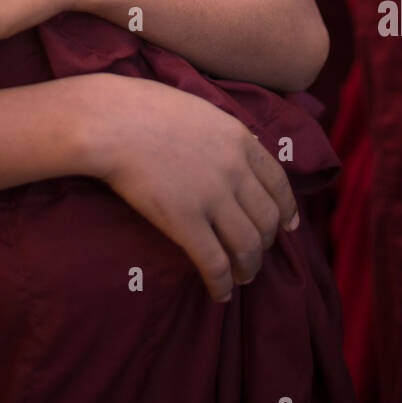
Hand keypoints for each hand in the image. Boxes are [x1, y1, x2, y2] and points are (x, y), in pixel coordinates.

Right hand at [83, 74, 299, 302]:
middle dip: (268, 244)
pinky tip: (219, 293)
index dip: (287, 210)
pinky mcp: (185, 221)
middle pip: (268, 219)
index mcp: (240, 139)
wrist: (113, 121)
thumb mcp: (201, 111)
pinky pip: (216, 263)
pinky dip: (222, 284)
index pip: (279, 183)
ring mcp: (212, 196)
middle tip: (256, 255)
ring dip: (250, 268)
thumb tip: (241, 149)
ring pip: (248, 245)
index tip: (288, 227)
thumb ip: (225, 135)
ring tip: (242, 278)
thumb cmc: (146, 108)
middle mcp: (235, 169)